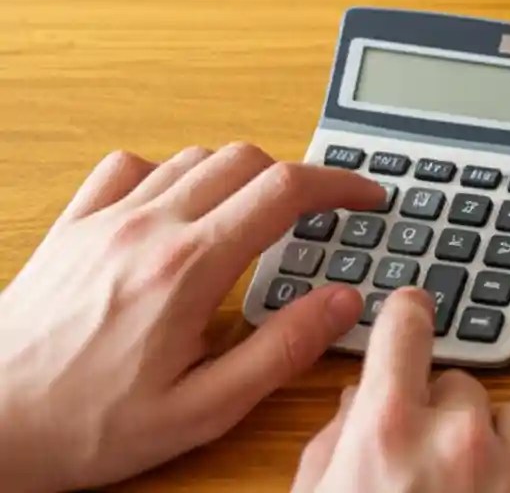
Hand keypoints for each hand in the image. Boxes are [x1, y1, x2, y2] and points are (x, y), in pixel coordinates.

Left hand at [0, 144, 384, 491]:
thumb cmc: (84, 425)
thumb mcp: (203, 409)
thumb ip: (282, 350)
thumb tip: (341, 303)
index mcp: (189, 269)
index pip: (284, 191)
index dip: (338, 185)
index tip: (364, 197)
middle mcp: (148, 228)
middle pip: (246, 159)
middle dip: (296, 177)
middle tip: (320, 211)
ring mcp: (106, 220)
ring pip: (193, 157)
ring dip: (239, 174)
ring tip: (258, 213)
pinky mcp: (73, 226)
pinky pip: (129, 166)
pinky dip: (169, 173)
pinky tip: (177, 207)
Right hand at [293, 287, 509, 492]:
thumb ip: (330, 450)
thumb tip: (354, 407)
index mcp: (386, 433)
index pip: (405, 329)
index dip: (407, 320)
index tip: (412, 317)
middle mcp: (459, 441)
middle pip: (462, 383)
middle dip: (444, 415)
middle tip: (429, 467)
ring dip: (504, 443)